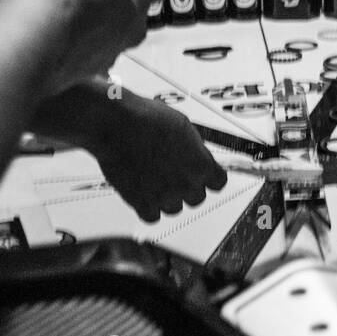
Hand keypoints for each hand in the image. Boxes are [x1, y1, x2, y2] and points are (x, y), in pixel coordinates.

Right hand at [5, 0, 166, 93]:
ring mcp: (110, 55)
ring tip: (55, 18)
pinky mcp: (85, 77)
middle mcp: (132, 26)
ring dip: (88, 31)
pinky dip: (66, 51)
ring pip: (107, 41)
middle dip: (110, 8)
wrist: (29, 35)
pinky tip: (43, 38)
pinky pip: (81, 60)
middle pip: (133, 16)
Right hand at [80, 90, 227, 221]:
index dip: (209, 178)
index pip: (218, 182)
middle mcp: (187, 184)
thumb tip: (195, 155)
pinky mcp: (142, 204)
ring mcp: (165, 196)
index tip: (203, 176)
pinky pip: (152, 217)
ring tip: (154, 180)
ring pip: (174, 209)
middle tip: (173, 175)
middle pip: (197, 198)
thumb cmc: (148, 119)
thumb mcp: (183, 126)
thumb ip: (194, 148)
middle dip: (187, 187)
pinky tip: (143, 193)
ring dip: (167, 198)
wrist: (118, 124)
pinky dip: (148, 208)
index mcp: (202, 164)